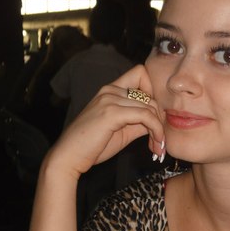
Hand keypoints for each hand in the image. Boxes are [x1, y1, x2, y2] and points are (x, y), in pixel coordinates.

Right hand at [46, 65, 164, 178]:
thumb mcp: (122, 130)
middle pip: (151, 95)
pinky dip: (156, 130)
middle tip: (160, 142)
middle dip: (159, 120)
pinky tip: (155, 144)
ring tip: (157, 147)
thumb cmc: (92, 146)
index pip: (141, 73)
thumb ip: (139, 121)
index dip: (153, 92)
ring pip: (151, 107)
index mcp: (110, 90)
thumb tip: (159, 121)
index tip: (155, 116)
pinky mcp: (112, 112)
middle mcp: (110, 90)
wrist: (70, 157)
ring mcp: (110, 99)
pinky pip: (146, 116)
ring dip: (159, 129)